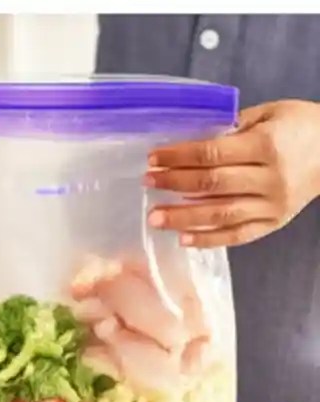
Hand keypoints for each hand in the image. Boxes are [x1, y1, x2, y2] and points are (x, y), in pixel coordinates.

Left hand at [145, 100, 319, 247]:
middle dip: (174, 184)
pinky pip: (238, 235)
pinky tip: (184, 239)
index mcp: (266, 146)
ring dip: (183, 217)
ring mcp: (273, 204)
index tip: (153, 158)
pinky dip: (209, 239)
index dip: (179, 157)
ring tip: (155, 218)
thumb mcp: (269, 113)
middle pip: (212, 184)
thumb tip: (191, 138)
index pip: (212, 154)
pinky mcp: (274, 222)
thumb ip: (232, 126)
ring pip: (221, 215)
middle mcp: (270, 178)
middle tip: (148, 183)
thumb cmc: (301, 126)